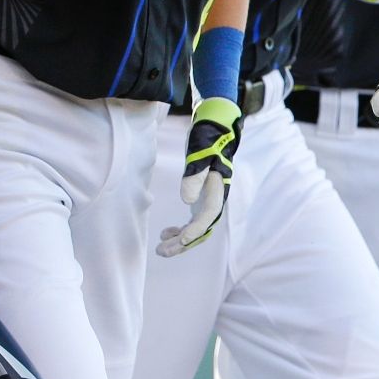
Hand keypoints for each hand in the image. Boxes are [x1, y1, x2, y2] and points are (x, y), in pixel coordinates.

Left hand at [158, 97, 241, 256]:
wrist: (215, 126)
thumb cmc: (207, 138)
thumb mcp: (199, 155)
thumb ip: (194, 177)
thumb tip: (187, 201)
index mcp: (217, 190)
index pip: (207, 218)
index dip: (194, 232)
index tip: (180, 241)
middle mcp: (215, 198)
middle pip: (202, 230)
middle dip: (183, 244)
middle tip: (162, 252)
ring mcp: (209, 199)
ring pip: (196, 229)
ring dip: (180, 241)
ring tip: (161, 248)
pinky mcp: (202, 196)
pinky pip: (193, 221)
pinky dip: (180, 230)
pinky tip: (165, 232)